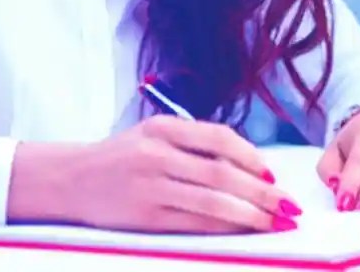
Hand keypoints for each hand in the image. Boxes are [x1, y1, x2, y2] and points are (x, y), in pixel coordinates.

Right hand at [11, 116, 302, 233]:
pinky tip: (241, 231)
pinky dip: (224, 228)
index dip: (254, 159)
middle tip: (288, 207)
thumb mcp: (151, 136)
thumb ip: (192, 145)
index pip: (221, 139)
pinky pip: (194, 223)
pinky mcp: (145, 216)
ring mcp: (150, 185)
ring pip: (214, 200)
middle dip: (262, 193)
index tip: (275, 176)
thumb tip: (249, 169)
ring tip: (274, 223)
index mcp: (162, 128)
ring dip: (251, 214)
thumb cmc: (119, 159)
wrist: (70, 180)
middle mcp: (157, 153)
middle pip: (223, 173)